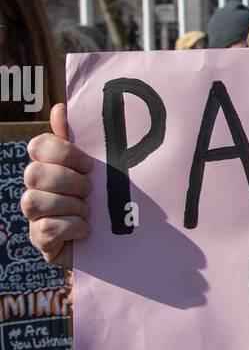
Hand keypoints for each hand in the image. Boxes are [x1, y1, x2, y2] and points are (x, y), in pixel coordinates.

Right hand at [21, 103, 92, 268]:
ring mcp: (34, 214)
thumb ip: (78, 140)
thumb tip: (60, 108)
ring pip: (33, 201)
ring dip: (69, 206)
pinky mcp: (40, 239)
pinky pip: (45, 229)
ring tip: (87, 211)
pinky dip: (70, 228)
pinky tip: (85, 229)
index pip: (39, 145)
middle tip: (89, 189)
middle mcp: (35, 187)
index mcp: (48, 164)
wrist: (113, 240)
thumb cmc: (102, 198)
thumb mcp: (97, 169)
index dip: (63, 153)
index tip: (89, 164)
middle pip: (34, 173)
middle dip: (67, 182)